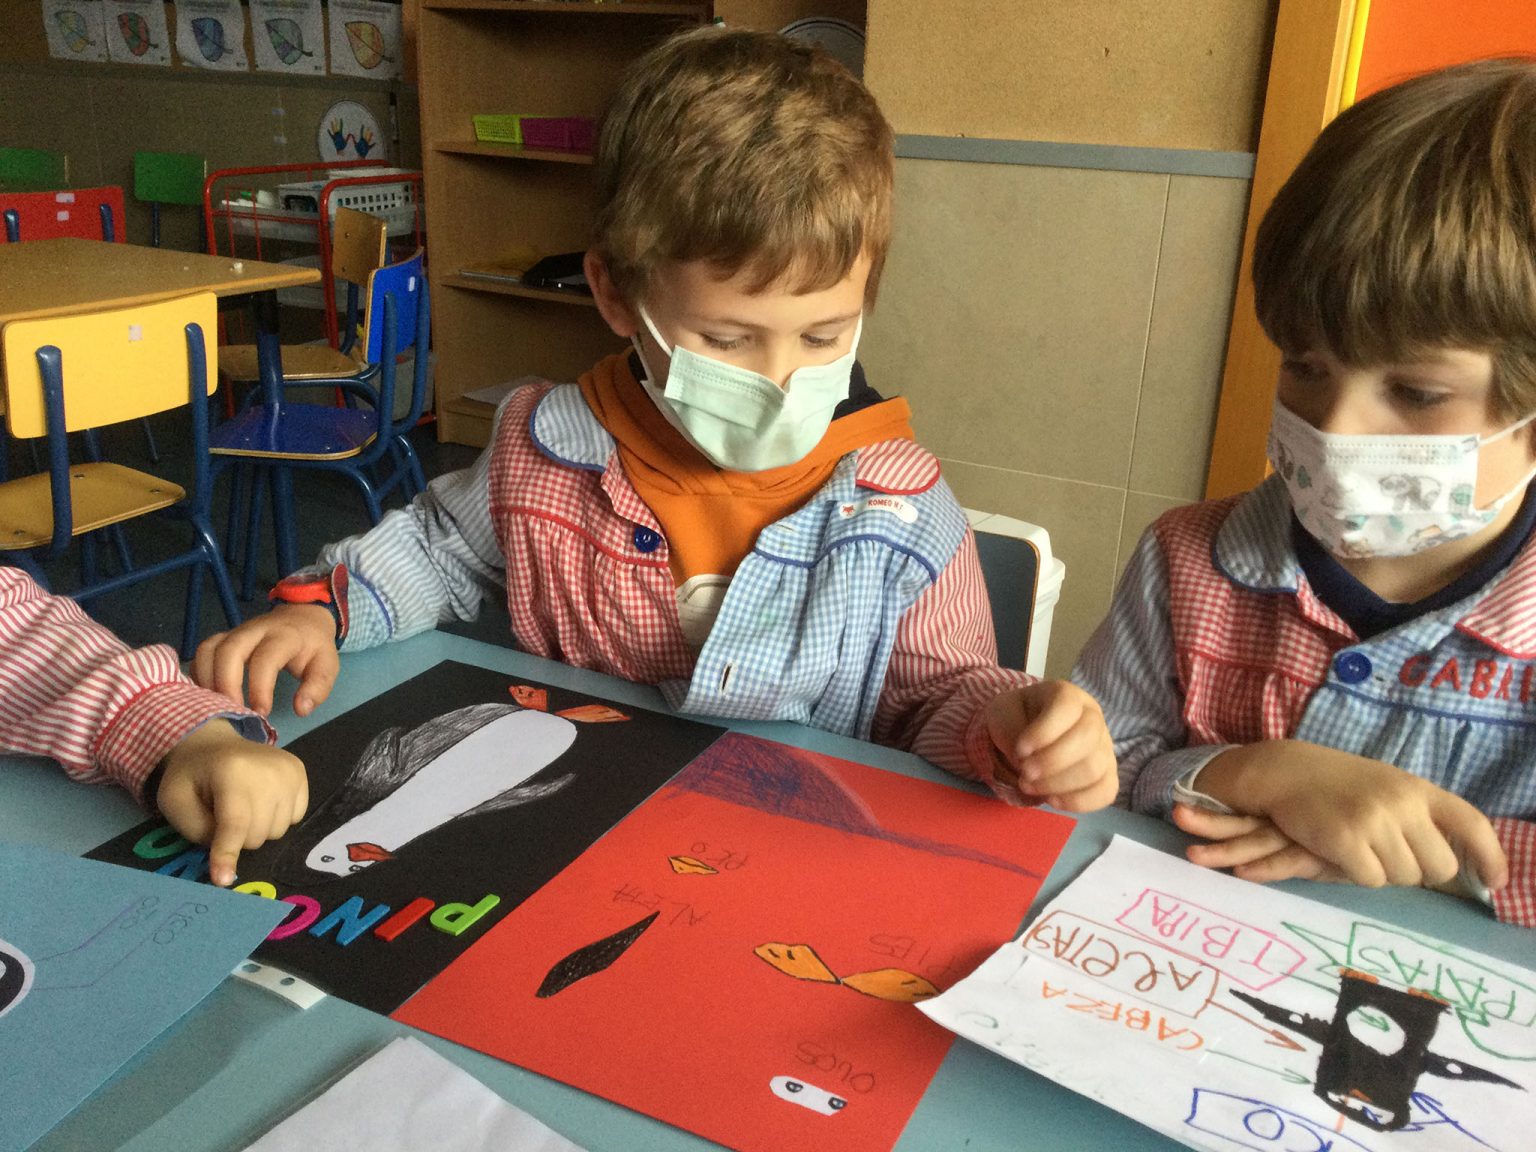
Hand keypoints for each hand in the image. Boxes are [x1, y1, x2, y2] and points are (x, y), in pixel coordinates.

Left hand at [156, 720, 307, 886]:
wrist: (213, 744)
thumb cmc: (191, 778)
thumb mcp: (175, 804)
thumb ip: (199, 833)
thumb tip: (228, 866)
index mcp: (232, 772)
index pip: (235, 823)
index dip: (227, 854)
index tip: (222, 880)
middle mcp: (269, 770)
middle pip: (259, 834)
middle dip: (238, 839)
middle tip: (222, 818)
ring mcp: (289, 771)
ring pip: (278, 831)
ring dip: (258, 830)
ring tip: (243, 807)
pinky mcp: (300, 773)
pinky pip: (295, 818)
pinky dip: (276, 818)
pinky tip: (262, 801)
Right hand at [193, 604, 338, 717]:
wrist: (302, 617)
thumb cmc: (313, 646)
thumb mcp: (327, 665)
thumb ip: (317, 687)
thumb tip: (301, 709)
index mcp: (284, 636)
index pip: (265, 658)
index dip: (259, 687)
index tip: (261, 712)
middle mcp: (255, 630)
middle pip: (229, 650)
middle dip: (226, 684)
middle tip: (233, 711)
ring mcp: (235, 632)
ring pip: (209, 649)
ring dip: (207, 680)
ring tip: (216, 706)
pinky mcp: (223, 638)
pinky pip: (202, 653)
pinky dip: (199, 674)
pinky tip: (208, 696)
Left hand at [984, 681, 1116, 810]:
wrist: (1028, 735)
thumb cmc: (1016, 718)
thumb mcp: (1002, 713)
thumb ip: (1011, 729)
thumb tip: (1025, 759)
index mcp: (1067, 695)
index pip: (1066, 707)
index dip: (1043, 732)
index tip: (1020, 749)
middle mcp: (1093, 717)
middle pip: (1087, 738)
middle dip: (1052, 761)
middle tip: (1025, 773)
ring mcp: (1104, 746)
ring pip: (1095, 768)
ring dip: (1058, 784)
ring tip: (1030, 785)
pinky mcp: (1107, 774)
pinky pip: (1106, 792)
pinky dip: (1078, 801)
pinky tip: (1052, 799)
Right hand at [1195, 740, 1508, 890]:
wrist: (1282, 771)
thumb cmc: (1335, 783)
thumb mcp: (1385, 786)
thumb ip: (1417, 814)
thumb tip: (1451, 863)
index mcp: (1417, 788)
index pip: (1472, 824)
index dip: (1491, 857)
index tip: (1495, 883)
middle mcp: (1402, 803)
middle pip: (1440, 866)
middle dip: (1419, 872)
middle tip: (1390, 859)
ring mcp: (1374, 821)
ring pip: (1404, 877)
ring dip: (1384, 873)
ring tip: (1359, 850)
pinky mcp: (1346, 839)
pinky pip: (1371, 880)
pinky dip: (1356, 875)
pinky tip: (1339, 853)